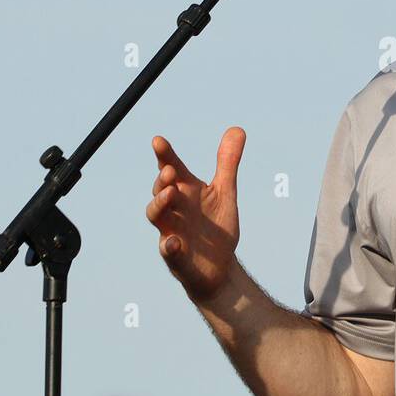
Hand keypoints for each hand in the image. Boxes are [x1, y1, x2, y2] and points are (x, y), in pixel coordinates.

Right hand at [145, 128, 244, 304]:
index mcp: (185, 191)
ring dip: (160, 204)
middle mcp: (174, 209)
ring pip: (157, 216)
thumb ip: (228, 162)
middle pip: (161, 190)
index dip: (165, 155)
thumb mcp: (224, 192)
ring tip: (171, 193)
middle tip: (170, 170)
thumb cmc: (215, 226)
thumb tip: (237, 129)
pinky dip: (169, 246)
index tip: (158, 140)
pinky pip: (168, 251)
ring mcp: (172, 231)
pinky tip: (175, 241)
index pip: (172, 169)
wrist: (218, 266)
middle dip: (163, 180)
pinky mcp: (176, 256)